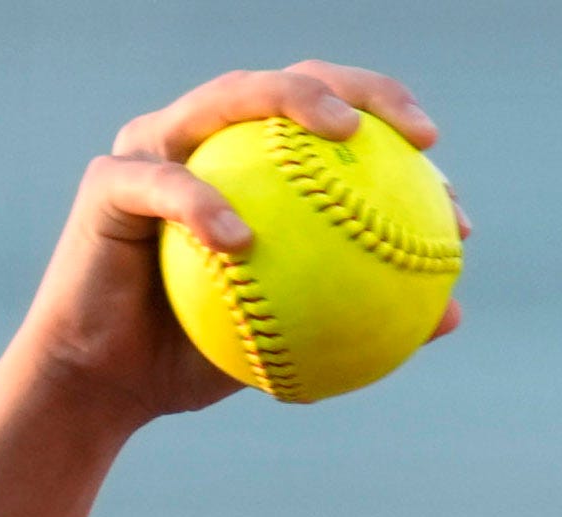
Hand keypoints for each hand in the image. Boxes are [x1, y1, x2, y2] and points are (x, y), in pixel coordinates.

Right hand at [15, 62, 463, 428]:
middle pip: (291, 84)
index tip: (452, 202)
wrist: (107, 388)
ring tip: (341, 136)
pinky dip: (203, 207)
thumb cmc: (201, 360)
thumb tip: (454, 316)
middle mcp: (206, 141)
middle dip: (362, 91)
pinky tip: (242, 238)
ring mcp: (155, 149)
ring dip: (289, 101)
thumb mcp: (299, 347)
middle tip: (419, 138)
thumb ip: (364, 320)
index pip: (335, 128)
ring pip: (227, 98)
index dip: (401, 145)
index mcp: (253, 168)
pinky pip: (164, 184)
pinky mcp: (110, 180)